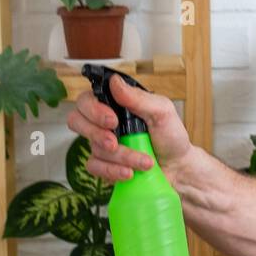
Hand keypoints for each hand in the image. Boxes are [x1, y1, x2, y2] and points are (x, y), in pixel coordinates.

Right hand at [66, 74, 192, 182]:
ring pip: (93, 148)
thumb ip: (137, 98)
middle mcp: (104, 122)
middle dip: (96, 134)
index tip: (113, 121)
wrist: (178, 167)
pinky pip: (94, 167)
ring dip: (121, 157)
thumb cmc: (171, 136)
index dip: (93, 110)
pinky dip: (112, 171)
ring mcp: (102, 144)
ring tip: (145, 162)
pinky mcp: (104, 165)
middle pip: (76, 121)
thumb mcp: (161, 111)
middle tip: (115, 143)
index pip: (86, 100)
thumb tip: (114, 82)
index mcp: (116, 104)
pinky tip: (130, 173)